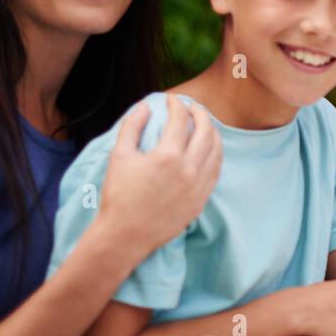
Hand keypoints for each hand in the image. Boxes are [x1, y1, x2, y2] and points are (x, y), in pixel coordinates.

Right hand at [98, 96, 221, 263]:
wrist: (126, 234)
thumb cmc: (119, 195)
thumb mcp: (119, 156)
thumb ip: (132, 127)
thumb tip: (145, 106)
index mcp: (168, 156)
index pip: (180, 120)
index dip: (177, 105)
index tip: (173, 100)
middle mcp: (189, 169)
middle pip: (206, 132)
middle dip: (201, 114)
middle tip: (193, 108)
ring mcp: (199, 186)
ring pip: (216, 151)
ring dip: (213, 133)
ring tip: (205, 125)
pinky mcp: (201, 200)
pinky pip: (216, 171)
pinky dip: (215, 155)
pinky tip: (209, 150)